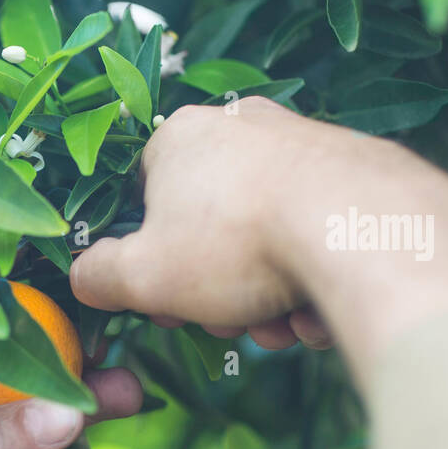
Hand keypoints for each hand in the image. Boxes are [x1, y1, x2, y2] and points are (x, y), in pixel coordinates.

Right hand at [69, 97, 447, 375]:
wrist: (363, 230)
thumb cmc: (236, 245)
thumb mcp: (142, 277)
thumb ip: (98, 277)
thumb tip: (84, 279)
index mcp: (179, 136)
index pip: (144, 203)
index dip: (149, 264)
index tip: (167, 305)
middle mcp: (241, 124)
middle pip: (208, 227)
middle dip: (216, 290)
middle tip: (229, 323)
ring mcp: (303, 140)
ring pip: (264, 237)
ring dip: (265, 295)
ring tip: (281, 325)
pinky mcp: (357, 165)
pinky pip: (316, 230)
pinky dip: (312, 274)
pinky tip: (319, 307)